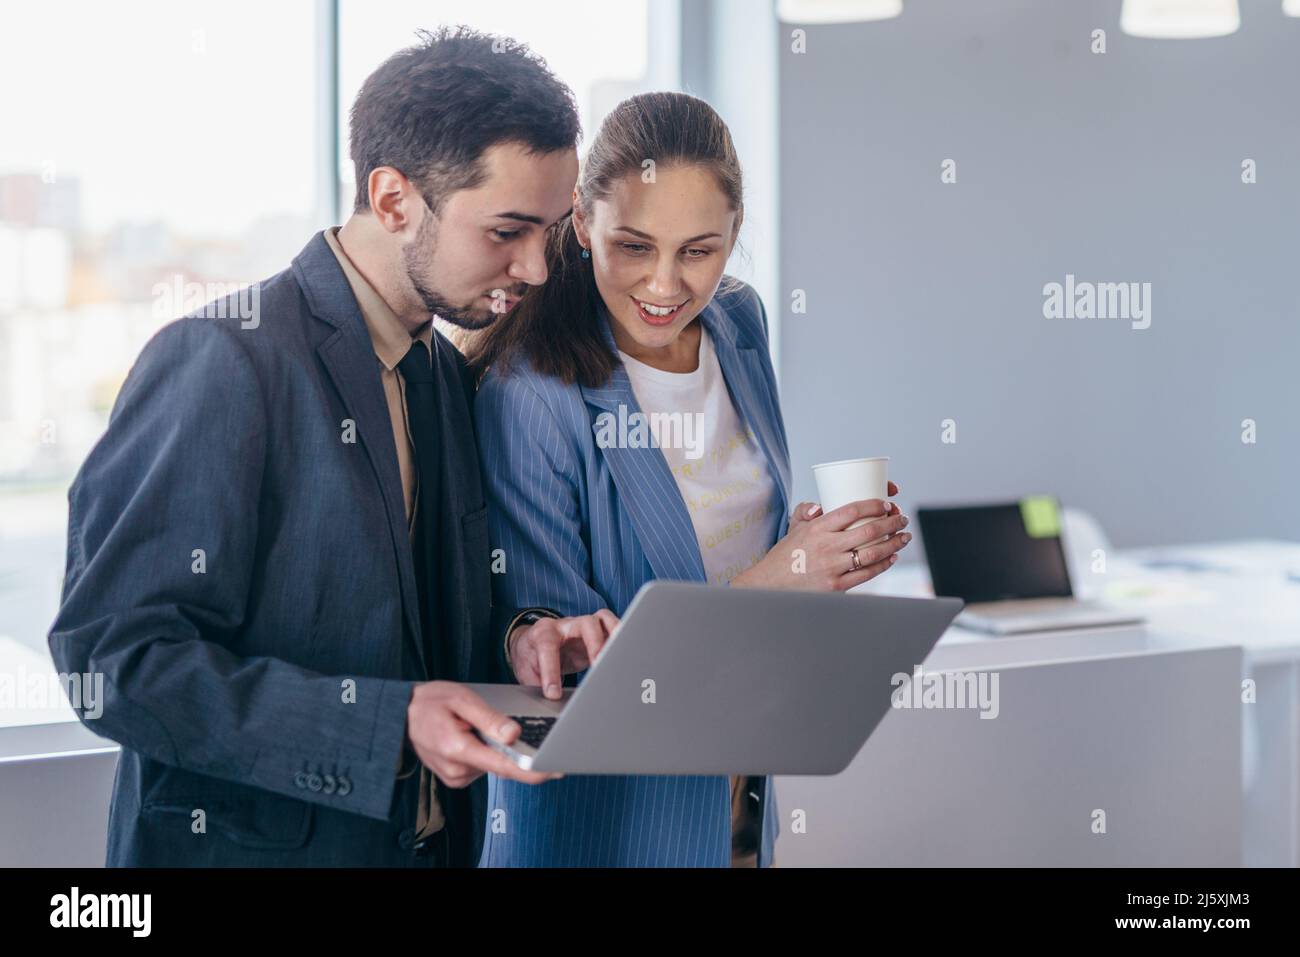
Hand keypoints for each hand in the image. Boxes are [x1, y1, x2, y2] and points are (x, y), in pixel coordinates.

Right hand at [405, 680, 559, 787]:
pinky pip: (483, 766)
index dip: (532, 770)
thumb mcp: (462, 700)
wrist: (401, 715)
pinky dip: (486, 752)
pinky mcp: (456, 778)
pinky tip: (473, 736)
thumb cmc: (430, 702)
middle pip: (501, 766)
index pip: (503, 766)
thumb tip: (515, 735)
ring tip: (477, 725)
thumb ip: (489, 719)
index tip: (554, 769)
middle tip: (513, 726)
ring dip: (497, 749)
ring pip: (493, 765)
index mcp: (458, 749)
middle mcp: (457, 770)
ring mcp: (455, 777)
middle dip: (515, 751)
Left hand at [508, 609, 619, 699]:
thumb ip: (535, 685)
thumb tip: (549, 703)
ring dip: (615, 635)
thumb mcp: (525, 673)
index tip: (554, 694)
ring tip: (621, 655)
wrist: (531, 644)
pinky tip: (626, 654)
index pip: (548, 648)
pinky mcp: (596, 633)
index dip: (551, 672)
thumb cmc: (530, 658)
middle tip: (599, 666)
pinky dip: (621, 637)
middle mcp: (565, 626)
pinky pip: (612, 627)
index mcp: (543, 634)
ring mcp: (582, 626)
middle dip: (595, 644)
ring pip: (603, 619)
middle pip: (585, 623)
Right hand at [732, 480, 911, 591]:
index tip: (886, 503)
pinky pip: (867, 573)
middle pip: (869, 530)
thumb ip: (807, 510)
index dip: (874, 505)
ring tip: (905, 537)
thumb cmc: (786, 554)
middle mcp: (827, 545)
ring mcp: (833, 566)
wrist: (771, 584)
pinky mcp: (837, 585)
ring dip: (894, 543)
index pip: (852, 510)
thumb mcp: (793, 527)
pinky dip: (883, 564)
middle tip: (902, 518)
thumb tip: (822, 505)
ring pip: (873, 552)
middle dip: (892, 522)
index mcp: (817, 527)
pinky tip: (892, 557)